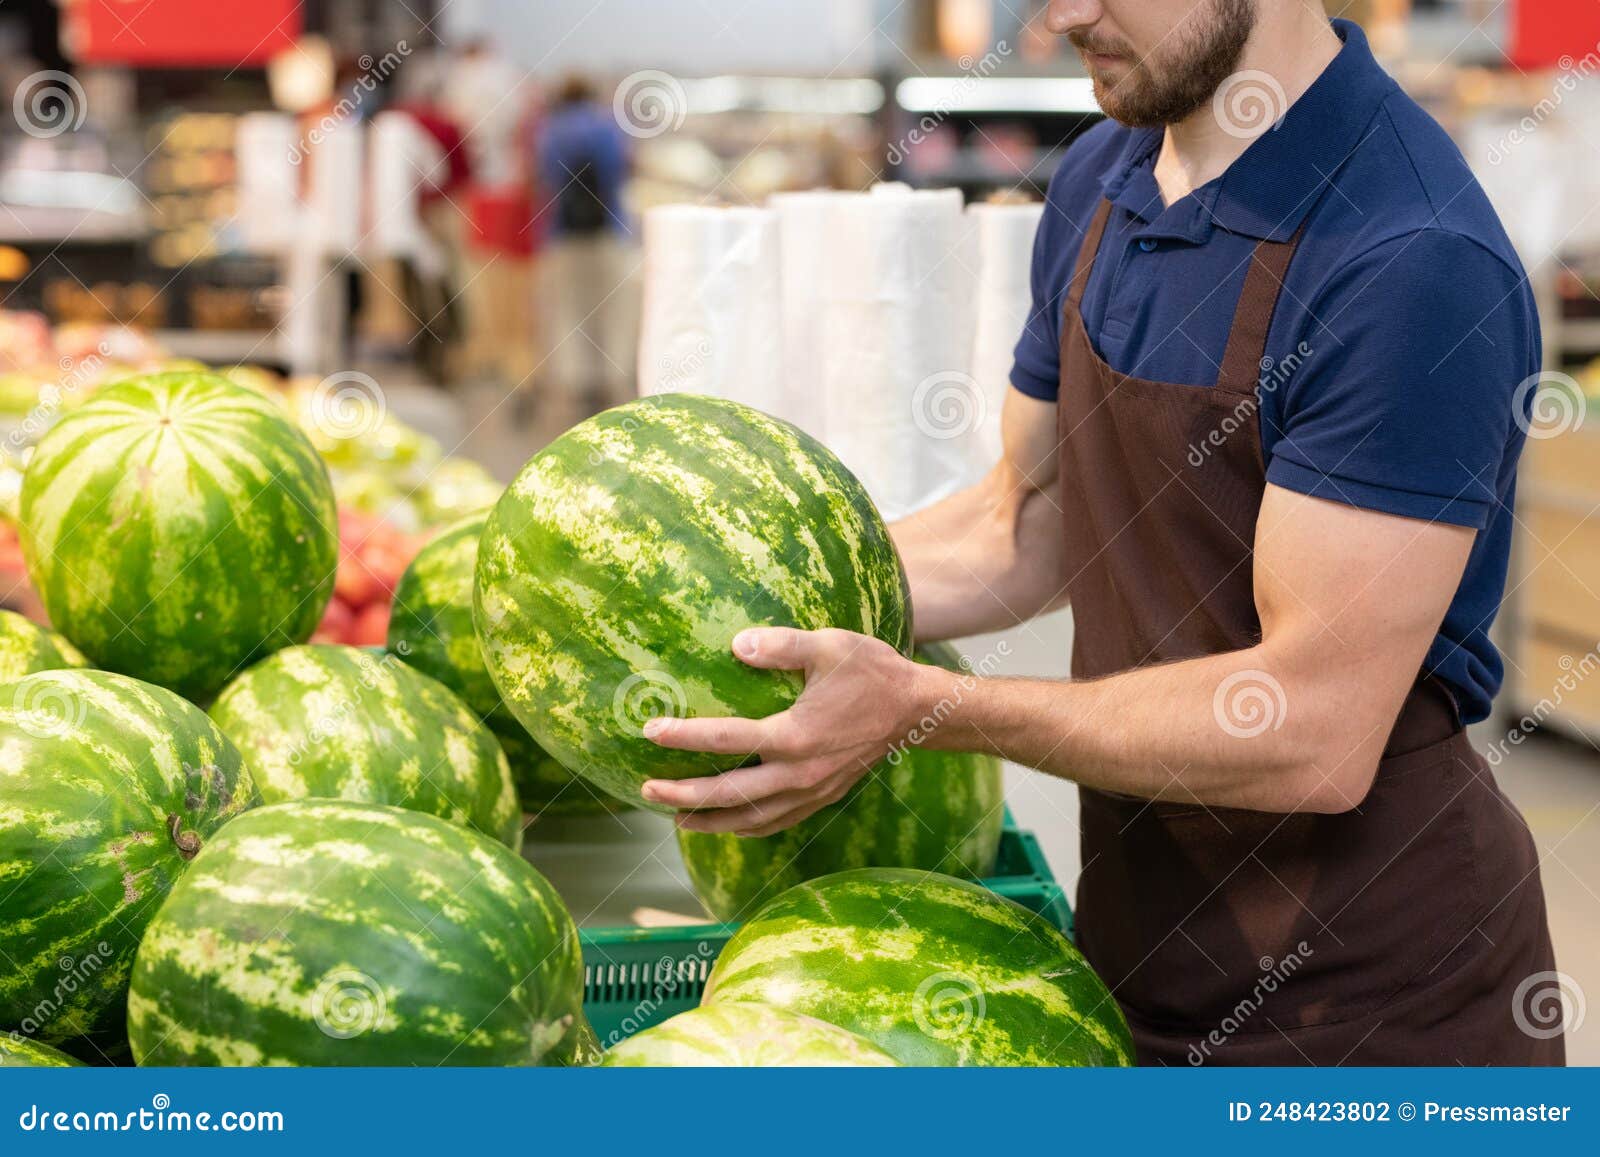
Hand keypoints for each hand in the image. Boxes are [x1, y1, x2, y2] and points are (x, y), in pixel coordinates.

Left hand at [641, 627, 929, 836]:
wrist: (916, 710)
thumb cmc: (870, 671)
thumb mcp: (828, 645)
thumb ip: (781, 645)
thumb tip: (735, 644)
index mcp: (795, 736)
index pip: (725, 740)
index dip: (683, 737)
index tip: (650, 731)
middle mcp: (800, 773)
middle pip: (730, 795)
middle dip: (684, 796)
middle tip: (647, 791)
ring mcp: (812, 791)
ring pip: (752, 819)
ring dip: (711, 821)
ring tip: (676, 819)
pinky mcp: (823, 797)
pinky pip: (777, 822)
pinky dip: (748, 827)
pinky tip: (729, 824)